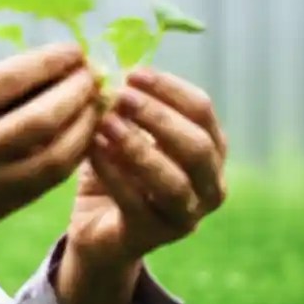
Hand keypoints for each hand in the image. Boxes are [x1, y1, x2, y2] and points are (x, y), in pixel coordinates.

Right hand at [0, 43, 101, 238]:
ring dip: (84, 126)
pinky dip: (68, 155)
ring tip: (96, 103)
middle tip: (93, 73)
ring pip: (54, 157)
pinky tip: (79, 136)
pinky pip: (44, 181)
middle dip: (76, 92)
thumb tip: (38, 76)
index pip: (9, 82)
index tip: (72, 49)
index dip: (48, 62)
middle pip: (41, 121)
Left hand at [66, 67, 228, 268]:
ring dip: (138, 147)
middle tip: (119, 96)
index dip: (169, 88)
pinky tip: (92, 150)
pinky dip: (113, 173)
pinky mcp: (153, 236)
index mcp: (211, 151)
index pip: (203, 111)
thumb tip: (114, 67)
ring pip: (172, 181)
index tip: (133, 72)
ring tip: (106, 123)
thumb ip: (130, 108)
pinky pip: (136, 203)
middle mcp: (210, 185)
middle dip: (157, 117)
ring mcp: (186, 216)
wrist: (98, 230)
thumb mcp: (128, 134)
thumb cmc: (117, 172)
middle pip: (196, 146)